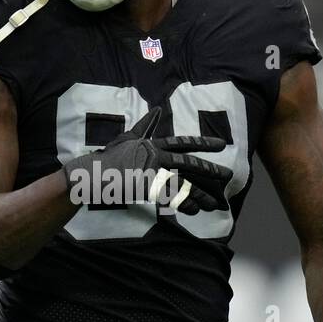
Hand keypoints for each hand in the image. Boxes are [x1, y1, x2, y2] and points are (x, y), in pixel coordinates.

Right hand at [62, 105, 231, 214]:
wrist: (93, 174)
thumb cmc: (108, 157)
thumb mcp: (127, 137)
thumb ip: (144, 126)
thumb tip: (157, 110)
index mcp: (153, 144)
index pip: (184, 142)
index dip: (204, 143)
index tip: (222, 145)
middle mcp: (156, 155)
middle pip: (190, 163)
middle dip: (211, 170)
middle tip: (229, 175)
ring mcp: (153, 171)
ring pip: (184, 184)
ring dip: (201, 195)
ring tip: (215, 204)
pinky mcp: (148, 187)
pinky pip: (171, 198)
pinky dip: (185, 205)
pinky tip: (196, 212)